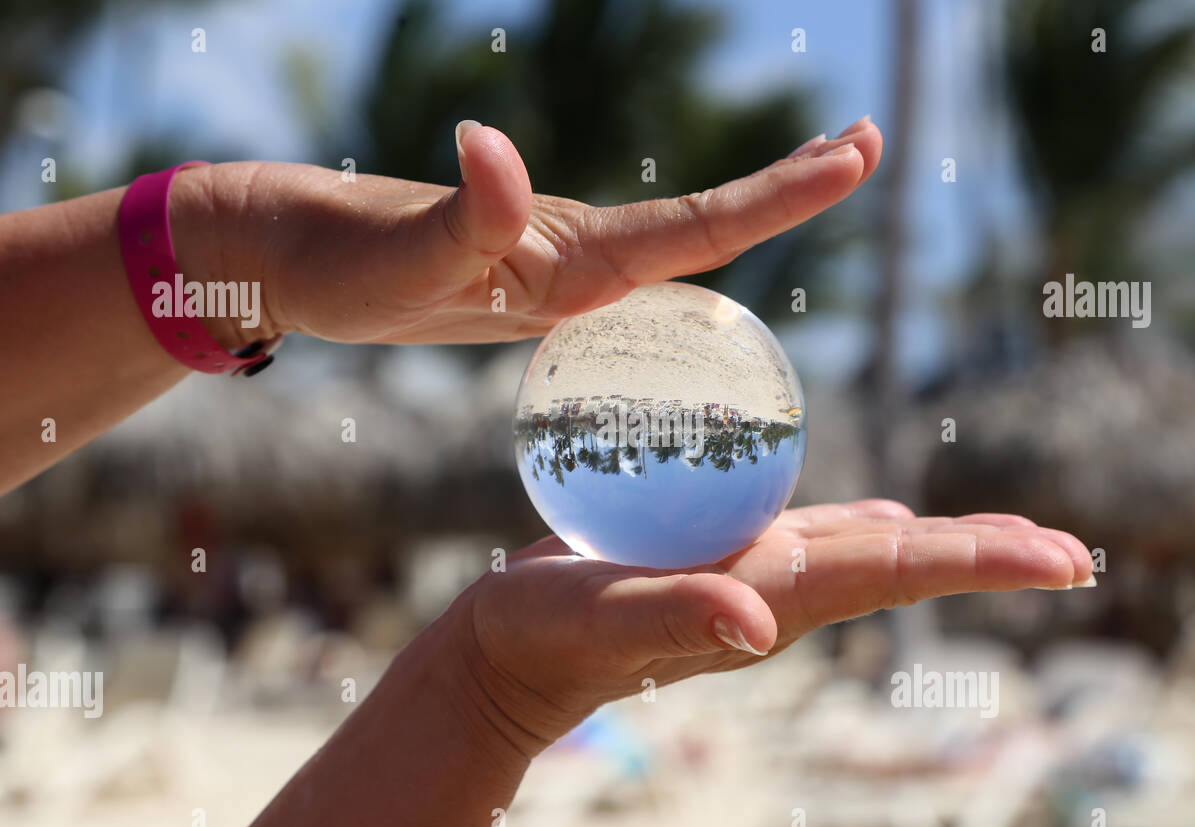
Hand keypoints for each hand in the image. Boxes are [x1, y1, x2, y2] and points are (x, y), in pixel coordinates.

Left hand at [174, 117, 880, 346]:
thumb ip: (463, 216)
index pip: (697, 227)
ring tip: (818, 185)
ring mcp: (568, 270)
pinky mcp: (545, 292)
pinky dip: (696, 265)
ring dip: (756, 216)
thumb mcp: (407, 255)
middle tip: (867, 145)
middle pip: (706, 223)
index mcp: (576, 252)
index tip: (853, 154)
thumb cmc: (352, 264)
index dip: (779, 196)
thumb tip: (493, 144)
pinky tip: (702, 290)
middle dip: (790, 186)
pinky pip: (642, 286)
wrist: (306, 260)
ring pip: (681, 248)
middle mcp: (585, 253)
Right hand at [443, 499, 1096, 755]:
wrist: (509, 654)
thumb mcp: (603, 617)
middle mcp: (776, 588)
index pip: (893, 573)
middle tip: (1074, 553)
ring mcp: (752, 575)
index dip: (978, 560)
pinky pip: (812, 537)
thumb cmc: (546, 636)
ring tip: (1009, 538)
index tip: (1064, 559)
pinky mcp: (719, 558)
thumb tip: (764, 623)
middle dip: (988, 555)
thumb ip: (681, 616)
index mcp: (768, 595)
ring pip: (868, 551)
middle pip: (903, 565)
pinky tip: (885, 522)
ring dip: (941, 542)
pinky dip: (864, 530)